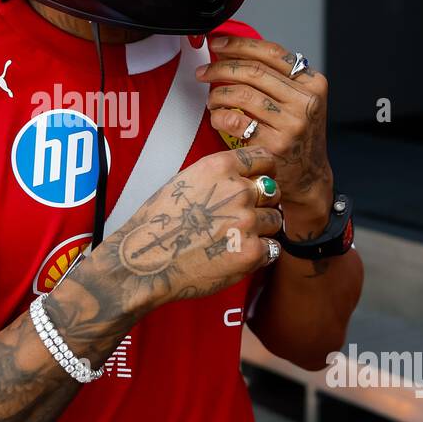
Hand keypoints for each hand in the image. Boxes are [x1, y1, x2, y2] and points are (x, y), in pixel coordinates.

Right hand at [101, 147, 282, 314]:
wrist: (147, 262)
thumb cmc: (160, 224)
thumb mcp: (185, 181)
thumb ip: (218, 177)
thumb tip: (245, 180)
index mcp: (220, 167)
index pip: (265, 159)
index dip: (265, 172)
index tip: (261, 181)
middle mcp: (237, 191)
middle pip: (273, 191)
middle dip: (264, 202)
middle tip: (243, 217)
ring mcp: (247, 222)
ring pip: (275, 220)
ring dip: (261, 229)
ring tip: (234, 238)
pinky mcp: (251, 252)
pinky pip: (273, 247)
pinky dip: (260, 252)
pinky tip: (236, 254)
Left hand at [196, 36, 332, 239]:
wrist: (308, 177)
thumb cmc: (298, 135)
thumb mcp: (300, 100)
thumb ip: (277, 77)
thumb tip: (234, 49)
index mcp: (313, 84)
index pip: (272, 53)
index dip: (239, 45)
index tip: (218, 43)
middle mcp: (305, 102)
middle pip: (253, 72)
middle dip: (221, 67)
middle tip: (203, 71)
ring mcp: (290, 125)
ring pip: (242, 94)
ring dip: (218, 94)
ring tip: (211, 99)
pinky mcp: (273, 145)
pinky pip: (235, 121)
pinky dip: (219, 115)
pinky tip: (217, 117)